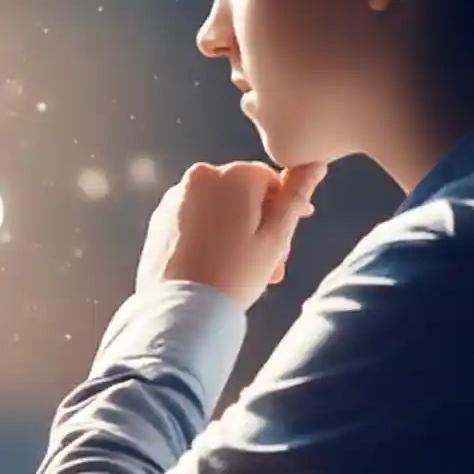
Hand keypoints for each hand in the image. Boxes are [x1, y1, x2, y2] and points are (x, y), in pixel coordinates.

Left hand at [136, 161, 327, 309]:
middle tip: (273, 263)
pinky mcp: (158, 219)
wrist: (181, 309)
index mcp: (232, 175)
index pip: (270, 179)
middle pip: (243, 194)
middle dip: (262, 225)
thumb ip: (295, 195)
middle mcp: (198, 177)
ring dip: (238, 233)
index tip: (292, 233)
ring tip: (250, 270)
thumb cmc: (235, 274)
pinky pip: (195, 219)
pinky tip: (220, 265)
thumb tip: (314, 163)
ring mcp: (174, 197)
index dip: (286, 205)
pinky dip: (211, 236)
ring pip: (218, 208)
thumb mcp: (277, 236)